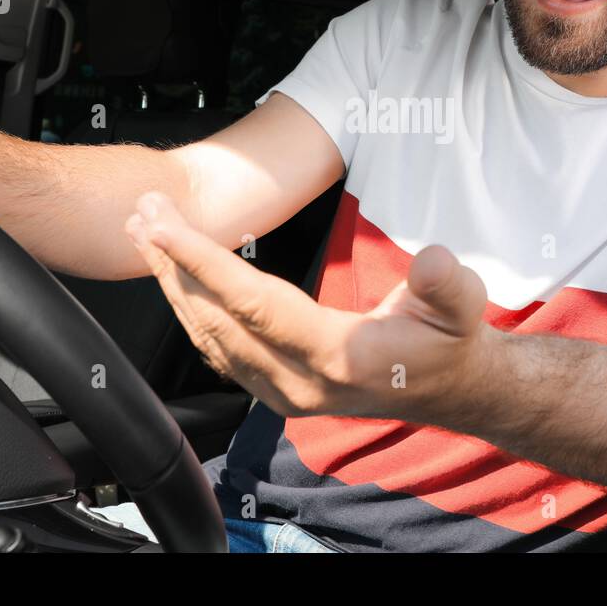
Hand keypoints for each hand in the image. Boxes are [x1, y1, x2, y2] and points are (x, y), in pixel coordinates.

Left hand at [125, 191, 492, 421]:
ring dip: (173, 283)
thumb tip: (435, 261)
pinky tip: (173, 276)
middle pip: (218, 319)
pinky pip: (217, 347)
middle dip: (174, 263)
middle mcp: (299, 384)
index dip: (206, 263)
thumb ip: (450, 286)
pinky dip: (188, 306)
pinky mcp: (274, 389)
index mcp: (338, 359)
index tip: (166, 226)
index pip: (255, 306)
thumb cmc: (449, 341)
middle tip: (142, 212)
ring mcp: (282, 393)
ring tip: (145, 234)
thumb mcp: (464, 307)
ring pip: (208, 336)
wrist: (450, 388)